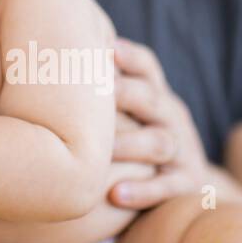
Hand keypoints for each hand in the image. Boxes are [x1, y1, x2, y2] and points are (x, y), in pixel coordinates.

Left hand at [108, 37, 209, 209]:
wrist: (190, 185)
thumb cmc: (140, 141)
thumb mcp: (135, 113)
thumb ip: (106, 93)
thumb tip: (51, 62)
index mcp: (157, 96)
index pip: (148, 68)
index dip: (130, 58)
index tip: (107, 48)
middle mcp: (172, 118)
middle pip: (152, 100)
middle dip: (126, 93)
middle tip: (97, 91)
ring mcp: (183, 151)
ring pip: (159, 143)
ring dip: (129, 144)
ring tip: (101, 150)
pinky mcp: (187, 183)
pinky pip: (167, 187)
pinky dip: (143, 190)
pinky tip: (115, 195)